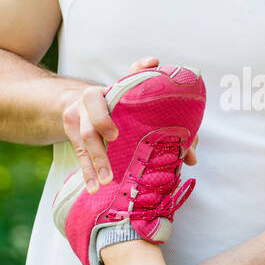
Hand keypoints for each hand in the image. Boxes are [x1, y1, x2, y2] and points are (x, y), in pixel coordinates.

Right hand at [61, 57, 198, 193]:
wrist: (83, 104)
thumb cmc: (123, 107)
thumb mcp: (143, 109)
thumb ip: (170, 129)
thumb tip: (192, 156)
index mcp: (118, 88)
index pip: (127, 77)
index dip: (134, 79)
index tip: (122, 124)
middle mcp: (94, 98)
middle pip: (93, 112)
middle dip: (102, 127)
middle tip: (114, 140)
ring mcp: (79, 115)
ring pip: (84, 137)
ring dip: (95, 160)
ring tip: (106, 181)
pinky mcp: (72, 133)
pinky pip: (78, 153)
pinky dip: (87, 172)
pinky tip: (94, 186)